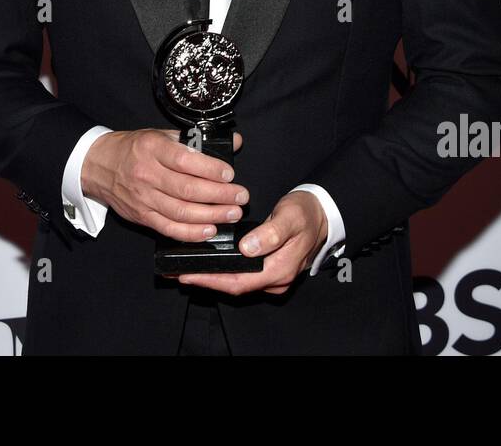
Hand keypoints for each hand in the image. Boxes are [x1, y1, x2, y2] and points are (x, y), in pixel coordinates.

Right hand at [81, 128, 247, 242]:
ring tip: (232, 214)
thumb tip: (234, 142)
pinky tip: (210, 230)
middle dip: (219, 195)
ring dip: (211, 215)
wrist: (98, 165)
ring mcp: (143, 198)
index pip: (185, 160)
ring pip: (181, 212)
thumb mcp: (161, 135)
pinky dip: (191, 233)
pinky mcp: (141, 217)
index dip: (210, 169)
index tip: (230, 174)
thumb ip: (197, 140)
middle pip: (188, 189)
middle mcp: (147, 174)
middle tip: (240, 197)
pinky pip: (169, 228)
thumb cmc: (134, 148)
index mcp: (152, 148)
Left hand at [164, 190, 329, 295]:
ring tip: (187, 270)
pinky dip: (224, 273)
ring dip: (213, 278)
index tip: (188, 274)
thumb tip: (248, 248)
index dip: (211, 280)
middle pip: (234, 287)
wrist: (323, 214)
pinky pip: (243, 277)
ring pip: (238, 284)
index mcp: (280, 269)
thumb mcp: (290, 217)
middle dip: (205, 281)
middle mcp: (276, 279)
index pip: (238, 282)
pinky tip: (209, 265)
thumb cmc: (306, 213)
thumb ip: (271, 233)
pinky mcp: (269, 271)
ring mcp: (273, 278)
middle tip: (178, 274)